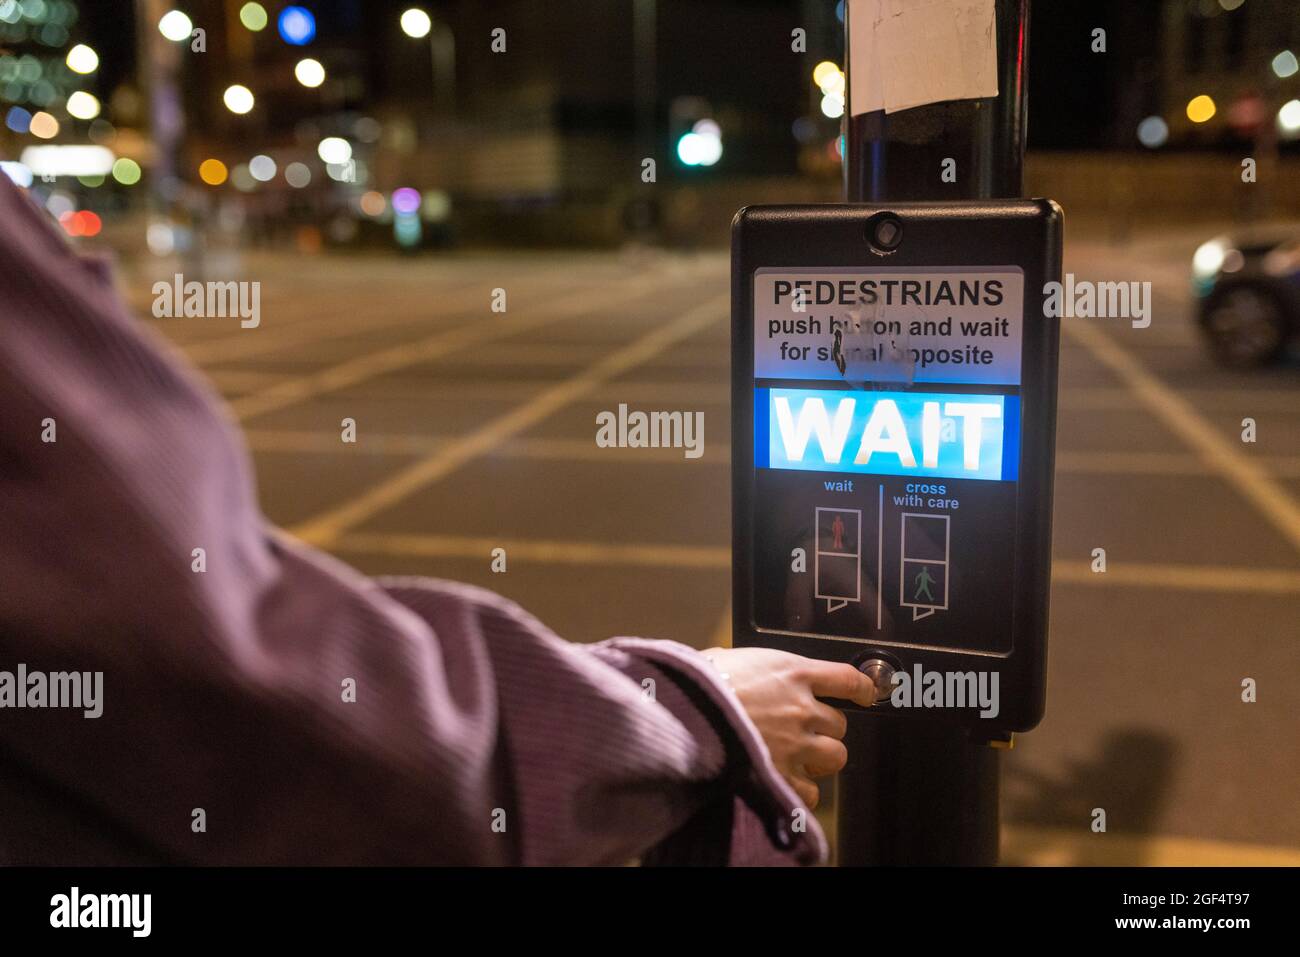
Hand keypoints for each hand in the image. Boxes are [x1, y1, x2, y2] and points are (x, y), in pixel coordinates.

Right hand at [701, 647, 875, 808]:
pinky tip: (786, 781)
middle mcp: (802, 708)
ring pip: (834, 757)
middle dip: (824, 729)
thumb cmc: (698, 684)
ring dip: (820, 759)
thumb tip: (741, 671)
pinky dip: (802, 790)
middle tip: (804, 730)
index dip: (863, 689)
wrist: (686, 712)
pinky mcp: (782, 774)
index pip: (848, 680)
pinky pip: (811, 791)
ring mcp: (796, 743)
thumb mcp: (726, 658)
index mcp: (793, 672)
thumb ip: (749, 668)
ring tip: (799, 757)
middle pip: (840, 725)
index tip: (866, 694)